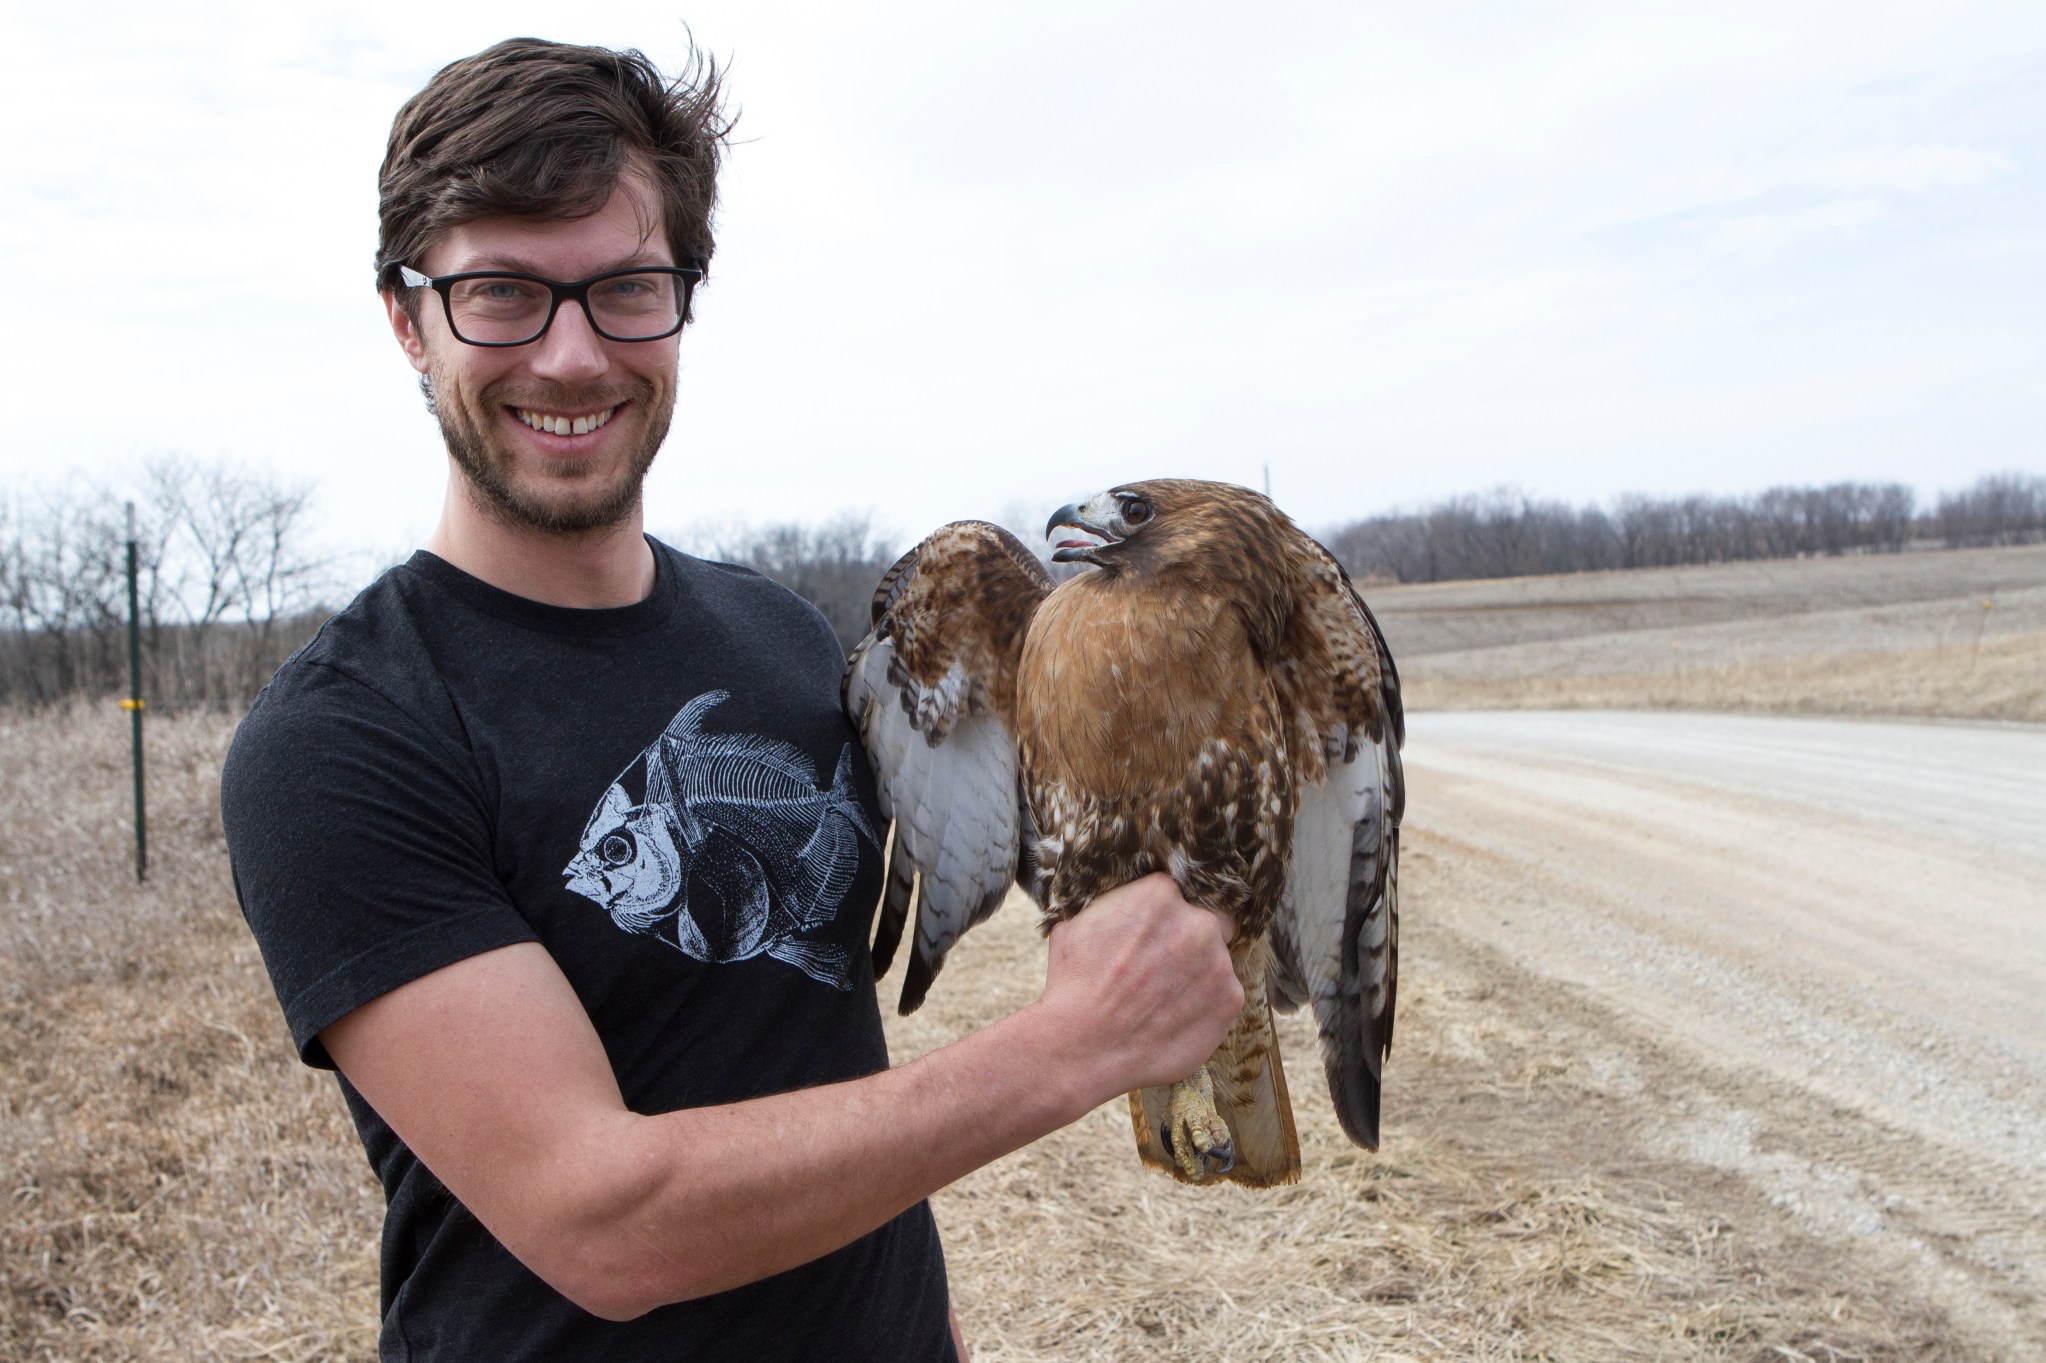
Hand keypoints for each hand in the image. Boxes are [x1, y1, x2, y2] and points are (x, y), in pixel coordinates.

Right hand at [1035, 874, 1244, 1102]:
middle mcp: (1198, 923)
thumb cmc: (1073, 986)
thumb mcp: (1077, 923)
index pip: (1174, 895)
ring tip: (1161, 1001)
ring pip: (1216, 961)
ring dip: (1197, 975)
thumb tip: (1125, 902)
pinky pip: (1223, 996)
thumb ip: (1115, 905)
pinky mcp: (1230, 1002)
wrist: (1083, 1047)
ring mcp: (1219, 964)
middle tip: (1161, 968)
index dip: (1161, 918)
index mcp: (1161, 894)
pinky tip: (1173, 1019)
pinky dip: (1204, 1006)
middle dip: (1188, 940)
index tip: (1149, 937)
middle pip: (1206, 923)